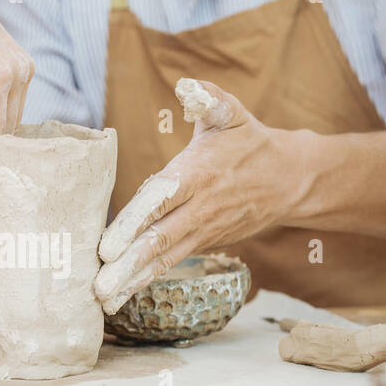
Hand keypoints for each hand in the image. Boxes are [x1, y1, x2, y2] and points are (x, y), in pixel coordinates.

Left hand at [95, 80, 301, 314]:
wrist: (289, 180)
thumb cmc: (250, 141)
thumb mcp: (232, 113)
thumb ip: (209, 98)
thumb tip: (187, 84)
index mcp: (198, 174)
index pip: (161, 200)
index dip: (133, 223)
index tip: (107, 246)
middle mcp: (198, 208)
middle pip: (158, 239)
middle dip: (126, 265)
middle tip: (96, 286)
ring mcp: (201, 230)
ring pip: (163, 258)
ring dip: (132, 281)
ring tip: (102, 301)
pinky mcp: (201, 243)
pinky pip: (169, 263)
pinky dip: (145, 280)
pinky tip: (120, 298)